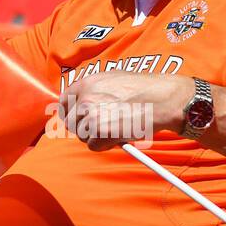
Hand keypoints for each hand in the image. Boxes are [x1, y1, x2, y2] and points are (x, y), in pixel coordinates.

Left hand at [58, 73, 193, 150]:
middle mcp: (86, 99)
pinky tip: (117, 136)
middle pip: (71, 122)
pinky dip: (104, 145)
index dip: (69, 112)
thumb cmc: (142, 89)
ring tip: (114, 128)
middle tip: (100, 127)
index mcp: (86, 84)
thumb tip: (78, 103)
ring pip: (81, 135)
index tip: (75, 118)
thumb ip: (92, 90)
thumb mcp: (111, 79)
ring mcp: (92, 117)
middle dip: (84, 127)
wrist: (162, 99)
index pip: (63, 102)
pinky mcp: (102, 133)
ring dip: (95, 136)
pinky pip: (93, 146)